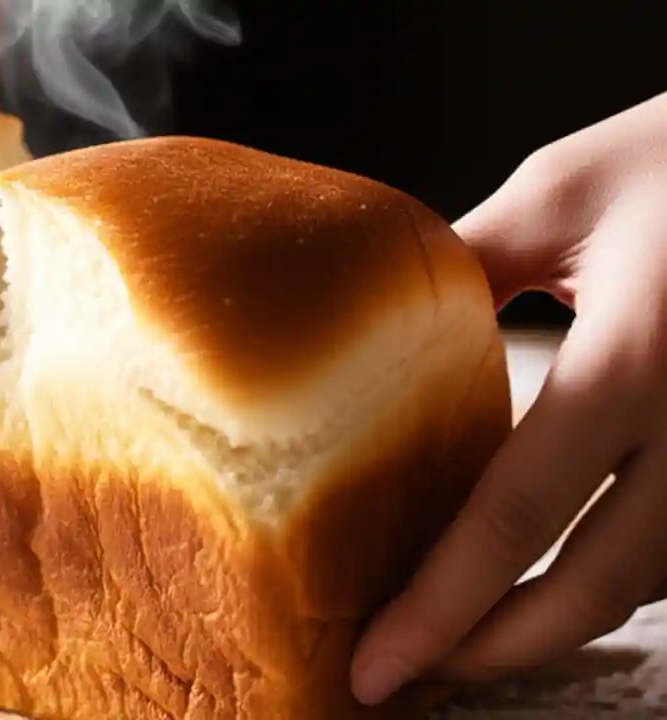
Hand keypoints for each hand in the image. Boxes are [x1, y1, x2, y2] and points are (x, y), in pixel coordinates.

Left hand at [352, 90, 666, 703]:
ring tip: (463, 638)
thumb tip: (381, 334)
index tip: (376, 666)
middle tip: (409, 679)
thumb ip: (464, 270)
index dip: (441, 608)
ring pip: (649, 583)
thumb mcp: (558, 194)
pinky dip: (613, 580)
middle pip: (594, 588)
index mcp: (634, 358)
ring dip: (554, 625)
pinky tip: (551, 581)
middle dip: (493, 651)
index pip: (517, 515)